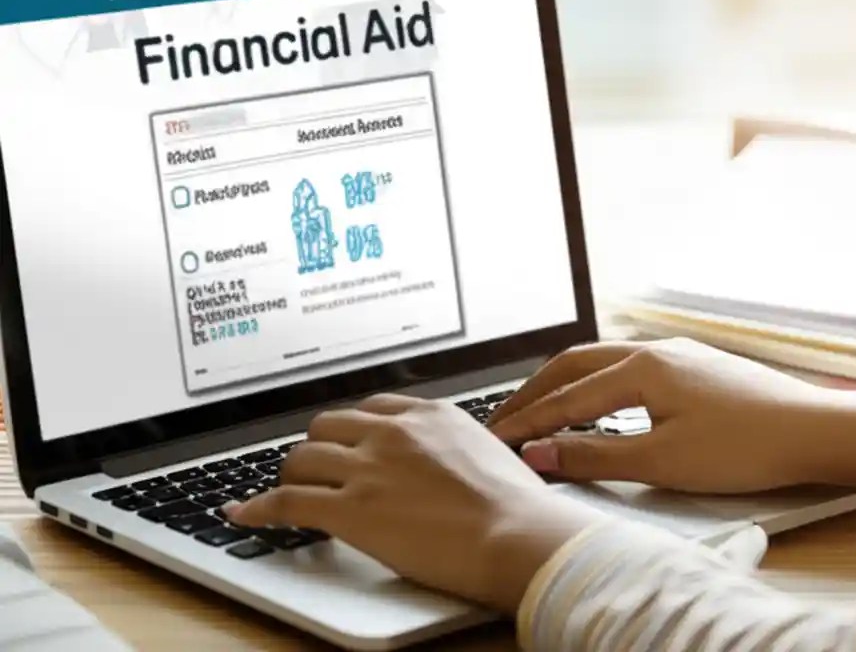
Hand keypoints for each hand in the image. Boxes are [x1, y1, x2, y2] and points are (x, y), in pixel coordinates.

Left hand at [224, 395, 605, 613]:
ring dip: (291, 475)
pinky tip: (247, 513)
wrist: (516, 535)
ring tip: (289, 491)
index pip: (372, 409)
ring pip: (302, 458)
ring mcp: (369, 468)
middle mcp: (394, 433)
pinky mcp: (350, 509)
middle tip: (316, 469)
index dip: (351, 429)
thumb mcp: (489, 454)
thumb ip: (457, 450)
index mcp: (430, 415)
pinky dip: (260, 507)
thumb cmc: (518, 507)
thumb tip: (452, 465)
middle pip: (329, 426)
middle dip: (318, 448)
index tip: (345, 441)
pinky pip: (288, 501)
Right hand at [486, 338, 836, 493]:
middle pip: (576, 365)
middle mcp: (656, 351)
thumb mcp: (661, 461)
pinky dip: (600, 383)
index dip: (526, 423)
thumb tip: (540, 452)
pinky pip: (632, 367)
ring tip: (543, 407)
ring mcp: (681, 354)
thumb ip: (595, 456)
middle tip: (505, 418)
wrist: (814, 431)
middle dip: (536, 392)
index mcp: (640, 369)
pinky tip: (604, 401)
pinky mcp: (700, 366)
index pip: (565, 398)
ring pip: (605, 361)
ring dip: (568, 384)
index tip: (496, 441)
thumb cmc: (746, 447)